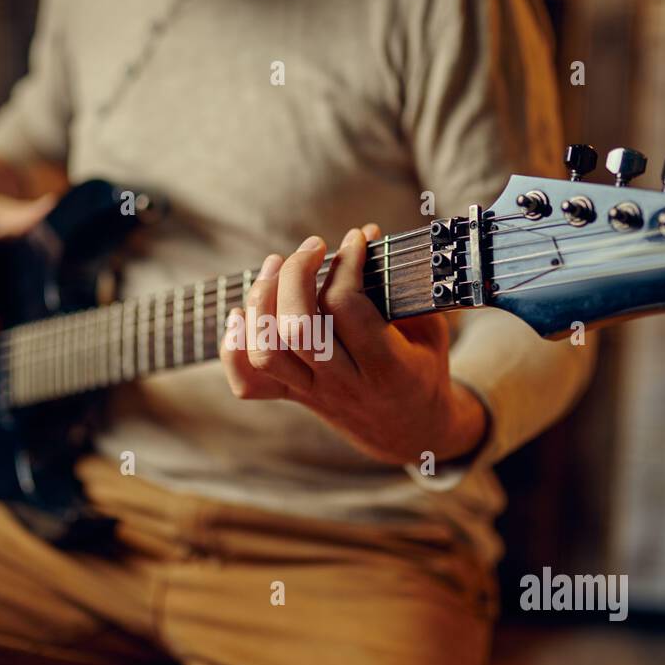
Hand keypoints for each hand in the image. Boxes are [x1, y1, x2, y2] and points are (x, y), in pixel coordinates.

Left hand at [220, 224, 488, 465]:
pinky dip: (234, 346)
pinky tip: (243, 314)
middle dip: (296, 275)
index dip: (346, 264)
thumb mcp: (430, 330)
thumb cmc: (422, 368)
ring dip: (261, 301)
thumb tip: (366, 233)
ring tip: (276, 265)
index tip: (356, 239)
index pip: (347, 307)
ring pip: (267, 352)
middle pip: (298, 327)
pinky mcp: (292, 396)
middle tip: (313, 246)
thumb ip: (403, 285)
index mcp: (386, 368)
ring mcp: (313, 392)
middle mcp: (344, 384)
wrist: (409, 431)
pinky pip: (247, 382)